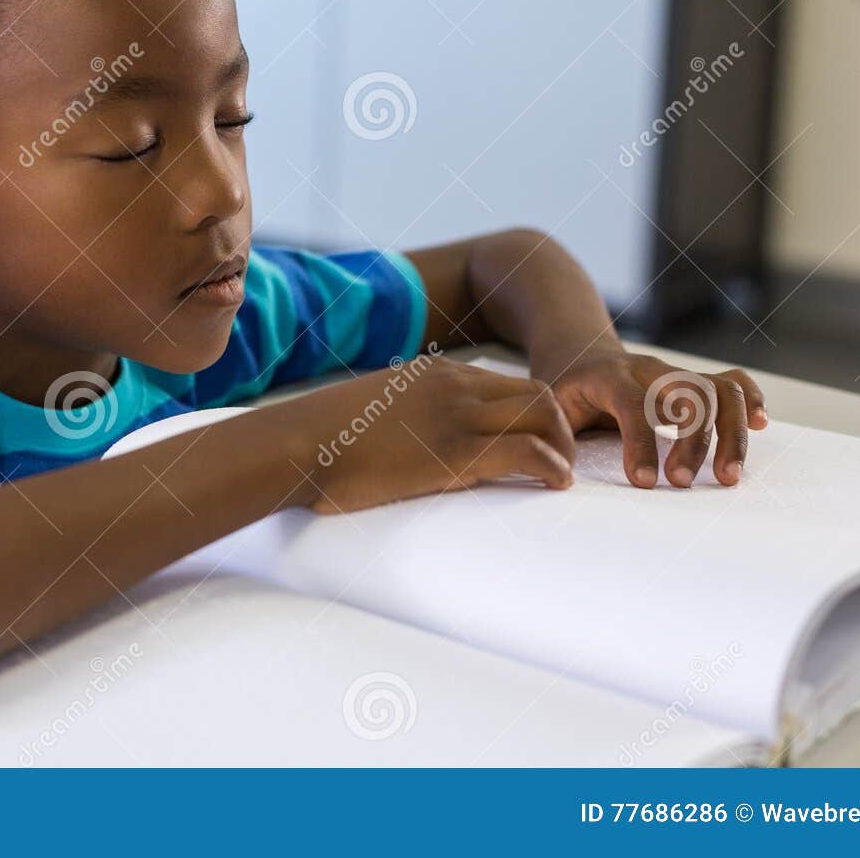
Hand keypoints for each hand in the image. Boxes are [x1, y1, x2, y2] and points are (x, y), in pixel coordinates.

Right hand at [301, 355, 575, 512]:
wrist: (297, 443)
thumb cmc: (319, 440)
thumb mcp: (369, 412)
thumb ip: (399, 417)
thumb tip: (399, 444)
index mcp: (433, 373)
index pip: (504, 383)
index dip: (527, 415)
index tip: (531, 443)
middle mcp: (453, 385)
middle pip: (537, 392)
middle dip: (558, 426)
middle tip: (557, 461)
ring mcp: (457, 415)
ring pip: (544, 412)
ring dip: (562, 445)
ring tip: (560, 476)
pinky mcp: (456, 452)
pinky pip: (528, 450)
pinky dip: (552, 467)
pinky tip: (555, 485)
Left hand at [544, 349, 767, 488]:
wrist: (577, 354)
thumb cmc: (563, 392)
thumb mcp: (548, 407)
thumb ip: (556, 433)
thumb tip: (563, 470)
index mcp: (608, 376)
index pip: (633, 403)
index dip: (641, 443)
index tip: (647, 483)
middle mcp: (648, 369)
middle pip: (688, 394)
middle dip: (694, 441)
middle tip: (683, 483)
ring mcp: (674, 373)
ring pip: (718, 390)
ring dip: (731, 432)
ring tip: (728, 476)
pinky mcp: (692, 380)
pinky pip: (731, 381)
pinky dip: (751, 400)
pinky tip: (760, 424)